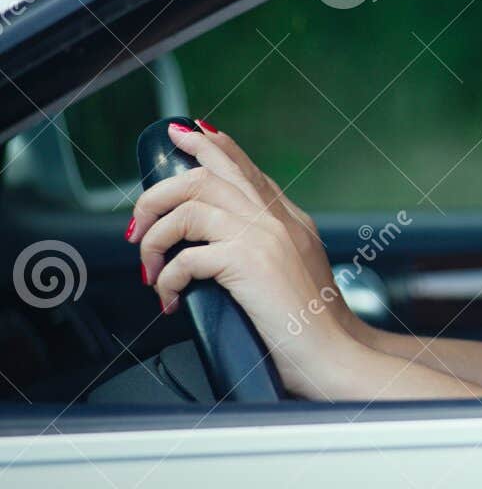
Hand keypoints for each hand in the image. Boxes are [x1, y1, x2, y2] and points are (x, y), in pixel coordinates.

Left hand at [128, 121, 366, 398]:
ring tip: (149, 266)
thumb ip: (269, 253)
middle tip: (139, 221)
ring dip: (156, 235)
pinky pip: (186, 256)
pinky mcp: (247, 262)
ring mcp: (264, 237)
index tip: (185, 135)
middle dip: (161, 190)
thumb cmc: (314, 329)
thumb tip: (223, 252)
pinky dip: (167, 279)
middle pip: (209, 174)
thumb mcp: (294, 278)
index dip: (213, 148)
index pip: (246, 170)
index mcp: (290, 221)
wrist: (335, 353)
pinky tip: (169, 299)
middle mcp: (278, 220)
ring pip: (189, 204)